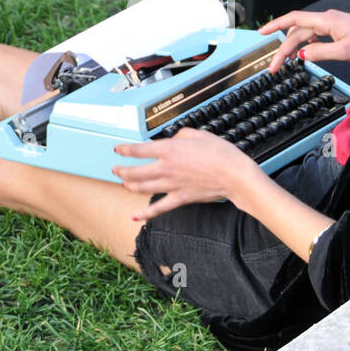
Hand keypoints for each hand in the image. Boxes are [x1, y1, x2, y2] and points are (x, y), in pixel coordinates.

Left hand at [113, 128, 257, 220]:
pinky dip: (145, 214)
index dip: (125, 149)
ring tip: (123, 184)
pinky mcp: (180, 198)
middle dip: (122, 170)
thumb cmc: (220, 153)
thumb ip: (182, 134)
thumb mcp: (199, 134)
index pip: (138, 150)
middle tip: (115, 168)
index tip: (118, 149)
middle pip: (135, 171)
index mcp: (169, 150)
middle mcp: (165, 168)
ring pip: (142, 188)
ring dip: (129, 186)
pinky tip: (135, 216)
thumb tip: (175, 138)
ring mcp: (171, 185)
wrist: (234, 175)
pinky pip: (158, 208)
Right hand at [258, 8, 349, 72]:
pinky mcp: (337, 30)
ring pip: (305, 34)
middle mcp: (327, 19)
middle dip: (283, 49)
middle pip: (297, 31)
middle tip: (273, 67)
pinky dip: (306, 45)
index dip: (275, 25)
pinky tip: (304, 54)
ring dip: (293, 47)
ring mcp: (332, 24)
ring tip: (286, 64)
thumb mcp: (344, 52)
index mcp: (326, 21)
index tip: (261, 33)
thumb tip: (302, 54)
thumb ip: (320, 53)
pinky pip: (315, 35)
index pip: (294, 19)